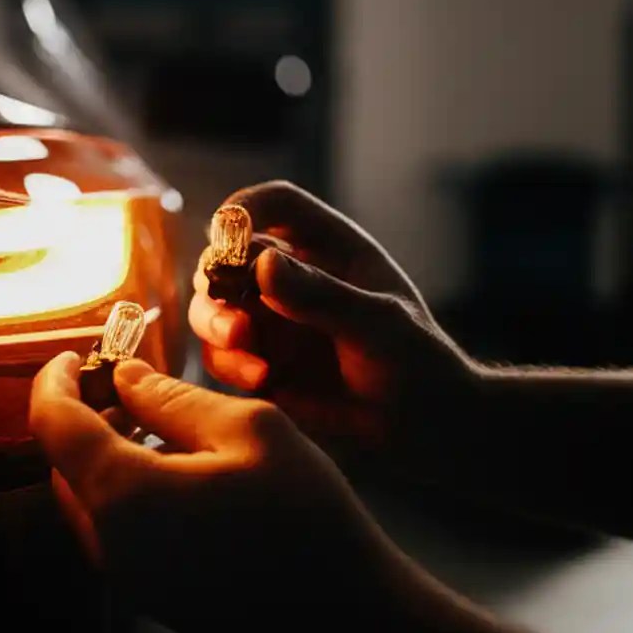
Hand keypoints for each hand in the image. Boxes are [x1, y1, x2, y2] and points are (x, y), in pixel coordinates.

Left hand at [28, 353, 431, 632]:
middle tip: (127, 384)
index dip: (55, 381)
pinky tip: (181, 472)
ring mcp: (129, 578)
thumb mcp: (249, 429)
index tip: (76, 356)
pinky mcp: (153, 597)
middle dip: (84, 417)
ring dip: (107, 455)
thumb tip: (124, 377)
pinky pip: (117, 532)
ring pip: (89, 500)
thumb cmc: (309, 520)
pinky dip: (128, 491)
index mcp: (124, 496)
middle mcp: (111, 544)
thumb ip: (173, 398)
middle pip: (64, 465)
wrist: (352, 620)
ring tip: (159, 424)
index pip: (52, 425)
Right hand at [190, 181, 478, 454]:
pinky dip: (229, 363)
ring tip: (244, 348)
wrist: (420, 427)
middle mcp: (289, 277)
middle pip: (226, 255)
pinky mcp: (256, 362)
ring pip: (212, 306)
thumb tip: (262, 265)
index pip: (275, 204)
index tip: (226, 232)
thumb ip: (323, 296)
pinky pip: (220, 354)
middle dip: (217, 279)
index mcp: (327, 248)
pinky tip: (262, 379)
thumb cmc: (416, 362)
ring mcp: (269, 321)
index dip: (244, 209)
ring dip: (214, 323)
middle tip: (233, 314)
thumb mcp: (378, 324)